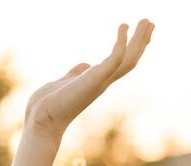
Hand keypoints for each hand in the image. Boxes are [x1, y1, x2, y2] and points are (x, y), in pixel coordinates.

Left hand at [24, 19, 153, 139]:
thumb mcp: (65, 82)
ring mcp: (100, 81)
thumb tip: (85, 65)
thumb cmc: (48, 105)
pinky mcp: (94, 79)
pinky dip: (121, 42)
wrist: (41, 120)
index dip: (132, 48)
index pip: (121, 64)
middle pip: (130, 60)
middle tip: (149, 21)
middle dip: (141, 41)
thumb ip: (76, 73)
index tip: (140, 32)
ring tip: (145, 20)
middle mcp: (102, 82)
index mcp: (96, 82)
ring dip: (139, 39)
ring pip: (128, 59)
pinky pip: (114, 59)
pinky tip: (123, 26)